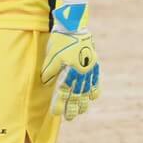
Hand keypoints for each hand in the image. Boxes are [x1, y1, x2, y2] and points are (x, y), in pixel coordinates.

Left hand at [42, 0, 100, 120]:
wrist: (74, 25)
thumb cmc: (59, 39)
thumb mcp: (51, 55)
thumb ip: (48, 71)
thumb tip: (46, 83)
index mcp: (70, 69)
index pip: (64, 91)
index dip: (60, 103)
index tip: (56, 113)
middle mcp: (82, 71)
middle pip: (78, 94)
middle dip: (73, 107)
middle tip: (70, 117)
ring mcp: (89, 68)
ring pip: (88, 89)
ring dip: (84, 101)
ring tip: (82, 111)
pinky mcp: (94, 63)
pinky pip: (96, 79)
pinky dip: (95, 89)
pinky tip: (93, 97)